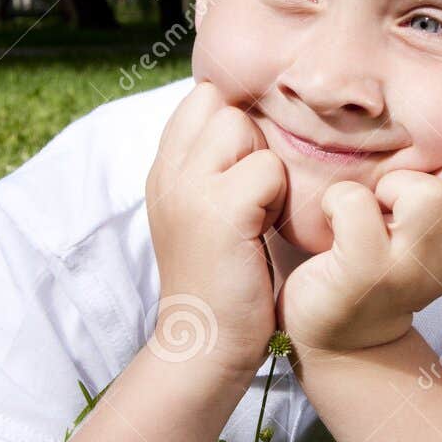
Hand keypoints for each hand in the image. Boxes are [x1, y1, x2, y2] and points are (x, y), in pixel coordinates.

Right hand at [145, 79, 287, 376]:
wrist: (204, 342)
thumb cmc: (220, 280)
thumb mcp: (200, 214)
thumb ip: (210, 167)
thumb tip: (248, 121)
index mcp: (163, 170)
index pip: (200, 99)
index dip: (232, 121)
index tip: (244, 167)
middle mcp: (167, 172)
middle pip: (222, 104)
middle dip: (250, 139)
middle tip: (254, 194)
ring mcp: (188, 189)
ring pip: (241, 127)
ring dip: (264, 165)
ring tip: (259, 211)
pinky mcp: (219, 212)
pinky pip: (267, 168)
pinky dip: (279, 196)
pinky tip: (266, 230)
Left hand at [276, 159, 441, 355]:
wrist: (343, 329)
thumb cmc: (392, 255)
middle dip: (437, 170)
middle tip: (403, 195)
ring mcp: (414, 268)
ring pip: (428, 193)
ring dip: (392, 184)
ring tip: (375, 206)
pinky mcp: (366, 273)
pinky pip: (357, 203)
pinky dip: (339, 200)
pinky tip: (337, 219)